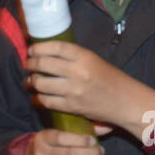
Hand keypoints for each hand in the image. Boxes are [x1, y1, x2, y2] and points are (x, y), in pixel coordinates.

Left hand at [25, 40, 154, 128]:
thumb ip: (73, 57)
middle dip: (31, 64)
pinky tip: (38, 96)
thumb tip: (46, 54)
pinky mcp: (72, 107)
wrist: (126, 102)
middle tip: (28, 65)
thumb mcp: (94, 60)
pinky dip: (39, 98)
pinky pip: (47, 101)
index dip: (39, 48)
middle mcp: (78, 72)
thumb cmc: (110, 79)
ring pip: (41, 83)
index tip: (31, 50)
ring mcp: (74, 90)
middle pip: (44, 64)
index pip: (55, 47)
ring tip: (31, 81)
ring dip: (32, 82)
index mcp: (85, 56)